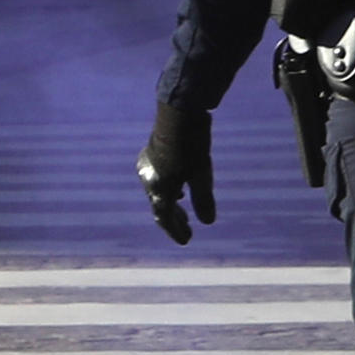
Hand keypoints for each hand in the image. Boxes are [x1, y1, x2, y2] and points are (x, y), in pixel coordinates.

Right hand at [139, 98, 215, 244]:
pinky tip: (178, 189)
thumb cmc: (192, 146)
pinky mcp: (150, 156)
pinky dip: (168, 189)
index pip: (164, 217)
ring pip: (158, 192)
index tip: (186, 241)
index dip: (175, 230)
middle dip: (174, 219)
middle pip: (159, 206)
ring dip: (171, 204)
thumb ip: (204, 200)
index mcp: (159, 188)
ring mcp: (147, 167)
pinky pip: (156, 180)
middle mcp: (148, 180)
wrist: (179, 114)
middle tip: (187, 231)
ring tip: (183, 211)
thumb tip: (208, 222)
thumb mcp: (202, 175)